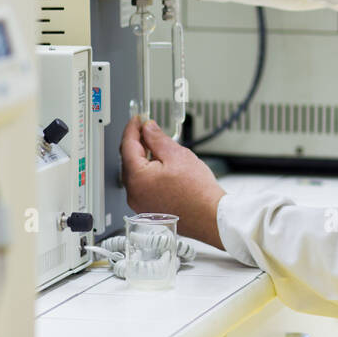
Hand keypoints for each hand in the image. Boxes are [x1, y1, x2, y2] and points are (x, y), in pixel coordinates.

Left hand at [120, 114, 225, 248]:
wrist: (209, 216)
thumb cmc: (196, 191)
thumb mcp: (176, 155)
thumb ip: (157, 139)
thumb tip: (148, 128)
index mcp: (137, 178)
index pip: (127, 145)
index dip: (133, 128)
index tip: (138, 120)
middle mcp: (133, 193)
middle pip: (129, 160)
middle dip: (137, 143)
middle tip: (147, 129)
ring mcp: (140, 203)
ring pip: (136, 174)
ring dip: (143, 158)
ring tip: (158, 147)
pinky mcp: (148, 210)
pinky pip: (142, 186)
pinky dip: (148, 173)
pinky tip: (161, 166)